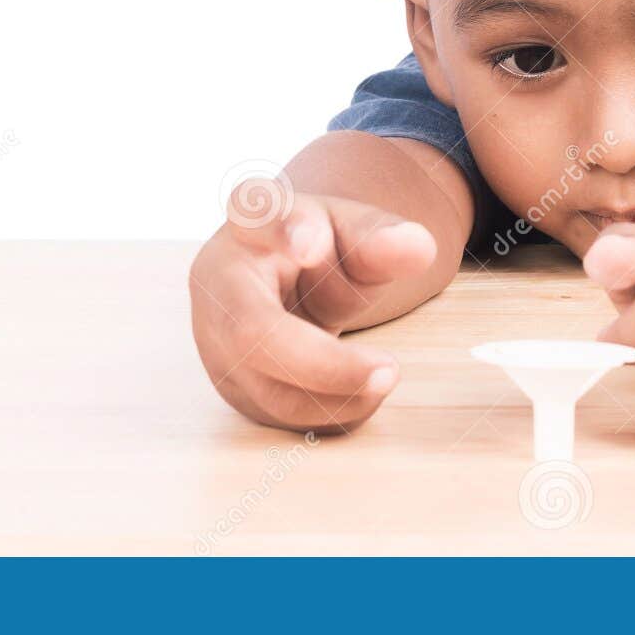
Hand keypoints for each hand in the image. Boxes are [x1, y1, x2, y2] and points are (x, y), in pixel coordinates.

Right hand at [190, 183, 437, 433]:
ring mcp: (217, 343)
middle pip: (251, 331)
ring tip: (386, 375)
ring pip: (268, 389)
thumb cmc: (318, 253)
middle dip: (322, 362)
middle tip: (389, 369)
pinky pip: (284, 417)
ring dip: (336, 396)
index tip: (313, 244)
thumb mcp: (351, 232)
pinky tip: (363, 391)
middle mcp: (219, 283)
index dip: (280, 231)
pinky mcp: (236, 387)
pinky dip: (333, 412)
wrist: (287, 284)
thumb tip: (417, 247)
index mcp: (250, 224)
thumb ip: (381, 237)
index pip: (255, 217)